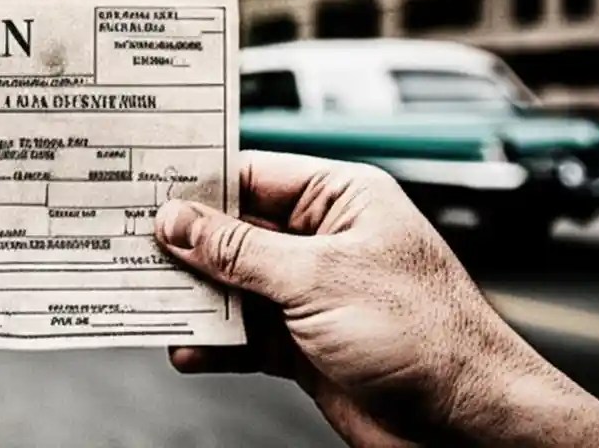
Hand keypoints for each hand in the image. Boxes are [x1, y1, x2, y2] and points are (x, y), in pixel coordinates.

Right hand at [155, 150, 598, 447]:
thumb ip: (240, 251)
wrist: (467, 423)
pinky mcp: (304, 343)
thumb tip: (179, 223)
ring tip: (147, 297)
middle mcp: (323, 241)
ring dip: (194, 298)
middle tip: (130, 244)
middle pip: (235, 232)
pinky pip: (244, 334)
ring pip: (233, 285)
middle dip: (187, 244)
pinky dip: (214, 344)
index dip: (198, 185)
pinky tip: (186, 349)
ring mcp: (312, 294)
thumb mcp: (318, 278)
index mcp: (341, 200)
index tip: (146, 190)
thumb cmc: (426, 335)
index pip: (254, 176)